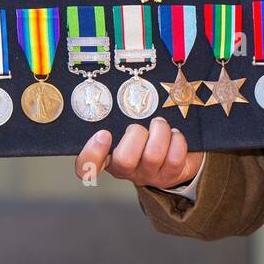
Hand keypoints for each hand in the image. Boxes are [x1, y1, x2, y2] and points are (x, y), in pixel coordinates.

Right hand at [74, 116, 203, 189]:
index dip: (92, 153)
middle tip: (143, 126)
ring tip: (161, 124)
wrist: (176, 154)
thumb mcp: (127, 123)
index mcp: (107, 155)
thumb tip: (117, 87)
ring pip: (153, 156)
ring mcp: (148, 175)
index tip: (104, 134)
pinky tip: (175, 135)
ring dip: (160, 132)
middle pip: (124, 159)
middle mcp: (125, 169)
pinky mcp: (170, 176)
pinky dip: (177, 141)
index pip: (87, 166)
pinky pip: (174, 159)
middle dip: (137, 134)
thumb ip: (118, 114)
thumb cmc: (147, 134)